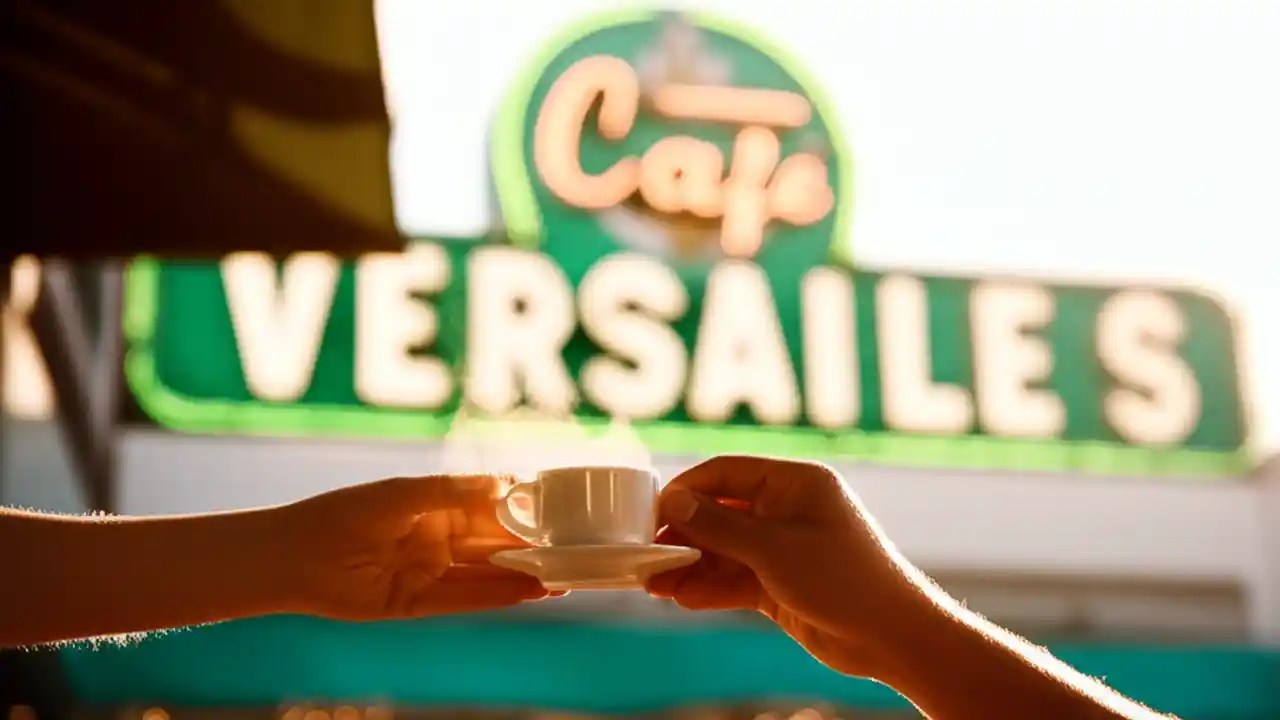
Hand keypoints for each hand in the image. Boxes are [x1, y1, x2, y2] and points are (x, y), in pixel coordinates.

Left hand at [276, 475, 551, 619]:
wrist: (293, 556)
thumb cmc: (345, 513)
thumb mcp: (404, 494)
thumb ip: (455, 492)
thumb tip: (508, 485)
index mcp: (437, 503)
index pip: (493, 504)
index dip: (527, 506)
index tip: (564, 507)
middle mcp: (439, 537)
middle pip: (497, 540)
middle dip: (535, 544)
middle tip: (577, 547)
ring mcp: (431, 571)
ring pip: (488, 572)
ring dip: (525, 575)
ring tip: (565, 576)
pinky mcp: (419, 602)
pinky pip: (467, 599)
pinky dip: (498, 596)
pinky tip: (530, 592)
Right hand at [646, 455, 927, 677]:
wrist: (893, 636)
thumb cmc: (846, 579)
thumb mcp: (775, 549)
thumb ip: (720, 527)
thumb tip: (673, 501)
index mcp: (794, 483)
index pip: (726, 473)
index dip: (686, 490)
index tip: (652, 512)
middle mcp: (787, 510)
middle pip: (720, 513)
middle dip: (683, 535)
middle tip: (646, 554)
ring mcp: (783, 548)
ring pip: (724, 550)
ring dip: (690, 566)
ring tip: (653, 584)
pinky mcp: (781, 584)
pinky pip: (736, 579)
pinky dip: (709, 587)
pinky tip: (681, 598)